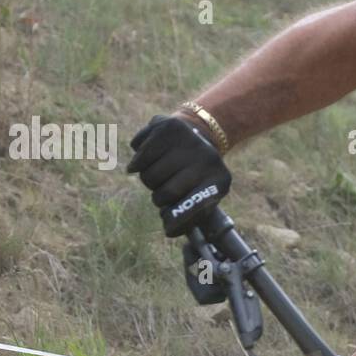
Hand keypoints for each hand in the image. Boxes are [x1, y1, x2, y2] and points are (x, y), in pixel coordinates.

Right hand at [127, 113, 231, 236]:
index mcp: (219, 180)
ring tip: (161, 171)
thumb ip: (188, 216)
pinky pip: (137, 152)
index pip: (196, 206)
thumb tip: (170, 230)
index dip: (180, 220)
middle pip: (164, 193)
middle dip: (158, 197)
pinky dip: (137, 159)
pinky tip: (149, 156)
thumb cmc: (197, 177)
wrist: (200, 136)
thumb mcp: (203, 197)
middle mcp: (207, 158)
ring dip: (147, 178)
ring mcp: (188, 140)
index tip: (168, 227)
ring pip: (147, 174)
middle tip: (165, 188)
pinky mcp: (168, 124)